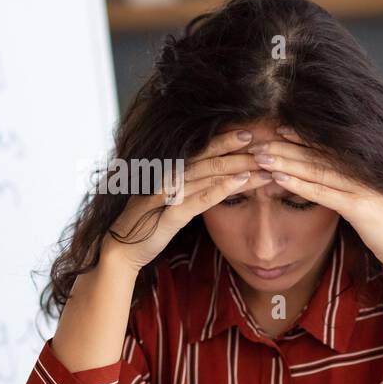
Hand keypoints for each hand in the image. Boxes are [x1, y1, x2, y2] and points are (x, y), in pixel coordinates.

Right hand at [102, 129, 271, 272]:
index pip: (199, 150)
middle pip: (207, 157)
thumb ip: (182, 186)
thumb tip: (208, 176)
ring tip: (263, 163)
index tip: (248, 133)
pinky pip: (200, 198)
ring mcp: (167, 194)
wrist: (118, 250)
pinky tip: (241, 182)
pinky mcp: (169, 215)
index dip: (223, 140)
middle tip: (264, 140)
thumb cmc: (144, 224)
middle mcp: (166, 176)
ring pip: (208, 174)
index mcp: (166, 171)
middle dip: (237, 149)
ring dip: (238, 167)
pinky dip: (222, 188)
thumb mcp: (165, 201)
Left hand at [248, 128, 382, 271]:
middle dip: (285, 147)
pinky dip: (298, 184)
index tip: (278, 130)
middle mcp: (358, 174)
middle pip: (315, 156)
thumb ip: (350, 196)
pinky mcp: (357, 206)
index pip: (325, 150)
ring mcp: (358, 188)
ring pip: (314, 170)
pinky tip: (278, 178)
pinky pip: (322, 192)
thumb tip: (334, 192)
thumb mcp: (366, 208)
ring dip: (285, 162)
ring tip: (260, 156)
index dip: (301, 138)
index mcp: (360, 172)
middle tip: (257, 141)